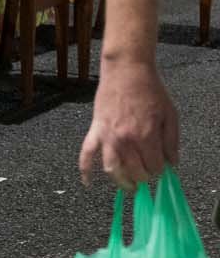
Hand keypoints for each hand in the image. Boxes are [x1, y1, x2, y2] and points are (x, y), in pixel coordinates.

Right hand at [80, 59, 179, 188]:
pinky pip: (86, 154)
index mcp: (146, 136)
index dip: (160, 170)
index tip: (161, 166)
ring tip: (129, 185)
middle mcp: (125, 140)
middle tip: (148, 173)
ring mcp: (107, 136)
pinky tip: (88, 183)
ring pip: (112, 169)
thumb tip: (172, 163)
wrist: (126, 71)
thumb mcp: (170, 115)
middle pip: (135, 172)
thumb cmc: (151, 91)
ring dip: (121, 181)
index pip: (155, 167)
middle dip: (144, 177)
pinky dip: (85, 171)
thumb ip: (172, 142)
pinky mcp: (95, 131)